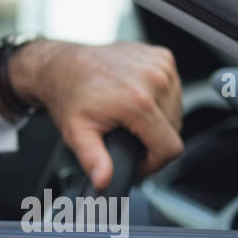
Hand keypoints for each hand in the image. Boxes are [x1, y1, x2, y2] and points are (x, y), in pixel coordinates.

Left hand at [10, 39, 183, 190]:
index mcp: (138, 100)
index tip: (138, 161)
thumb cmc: (69, 94)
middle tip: (126, 134)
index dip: (154, 162)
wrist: (62, 64)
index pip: (170, 148)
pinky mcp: (162, 57)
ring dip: (157, 118)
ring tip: (128, 115)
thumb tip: (104, 181)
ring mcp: (160, 65)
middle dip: (152, 138)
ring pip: (176, 110)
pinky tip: (136, 96)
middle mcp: (154, 79)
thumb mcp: (76, 133)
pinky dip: (159, 97)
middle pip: (174, 129)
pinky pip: (173, 89)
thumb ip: (93, 160)